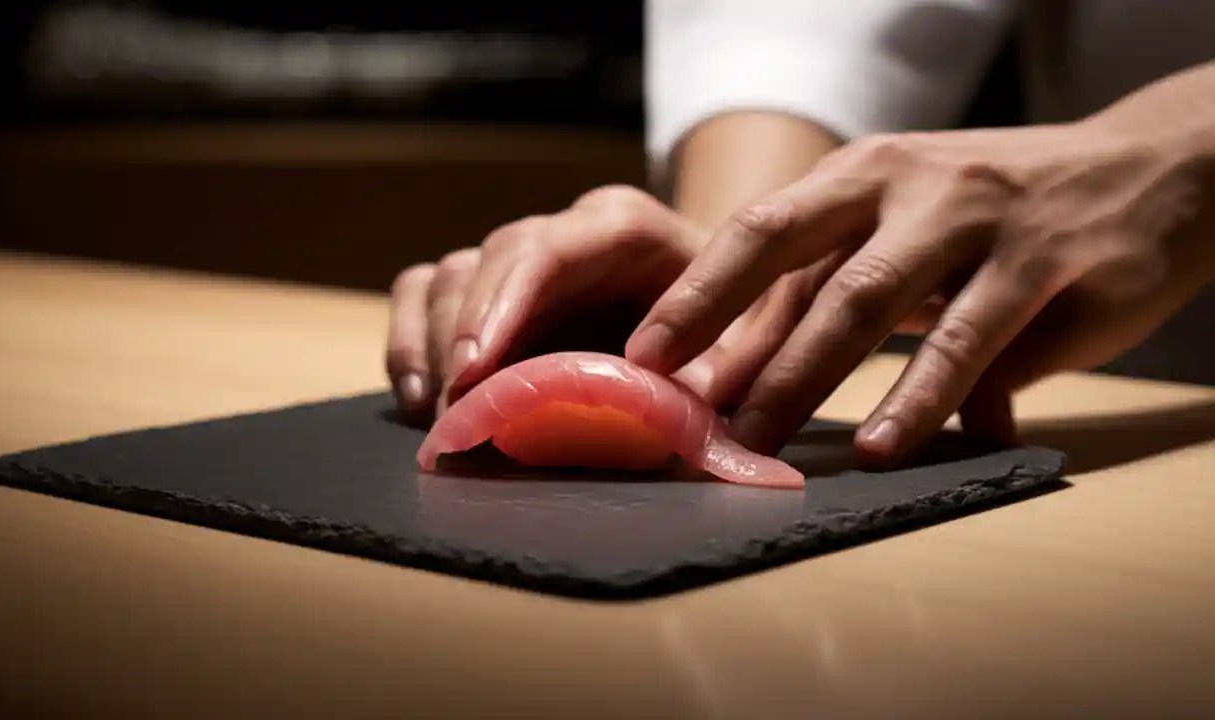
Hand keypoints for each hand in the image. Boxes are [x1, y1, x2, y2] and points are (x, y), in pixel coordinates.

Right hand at [385, 186, 704, 420]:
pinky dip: (410, 342)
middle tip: (458, 413)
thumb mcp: (742, 344)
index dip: (501, 304)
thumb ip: (709, 380)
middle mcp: (563, 233)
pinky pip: (423, 293)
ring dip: (431, 347)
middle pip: (487, 262)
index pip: (546, 249)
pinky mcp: (489, 290)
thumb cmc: (734, 319)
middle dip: (462, 338)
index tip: (474, 368)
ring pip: (446, 277)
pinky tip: (421, 401)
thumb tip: (668, 427)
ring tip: (439, 415)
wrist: (727, 295)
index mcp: (624, 227)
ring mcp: (520, 260)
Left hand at [627, 120, 1214, 465]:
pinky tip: (891, 446)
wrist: (1153, 164)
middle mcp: (911, 184)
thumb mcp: (901, 228)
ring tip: (764, 442)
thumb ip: (824, 295)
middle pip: (800, 260)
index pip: (759, 234)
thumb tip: (734, 384)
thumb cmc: (993, 209)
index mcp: (862, 173)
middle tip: (687, 416)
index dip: (696, 297)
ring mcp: (983, 221)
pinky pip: (975, 341)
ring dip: (811, 378)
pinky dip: (926, 398)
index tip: (642, 358)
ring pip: (876, 302)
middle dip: (733, 343)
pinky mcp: (1052, 267)